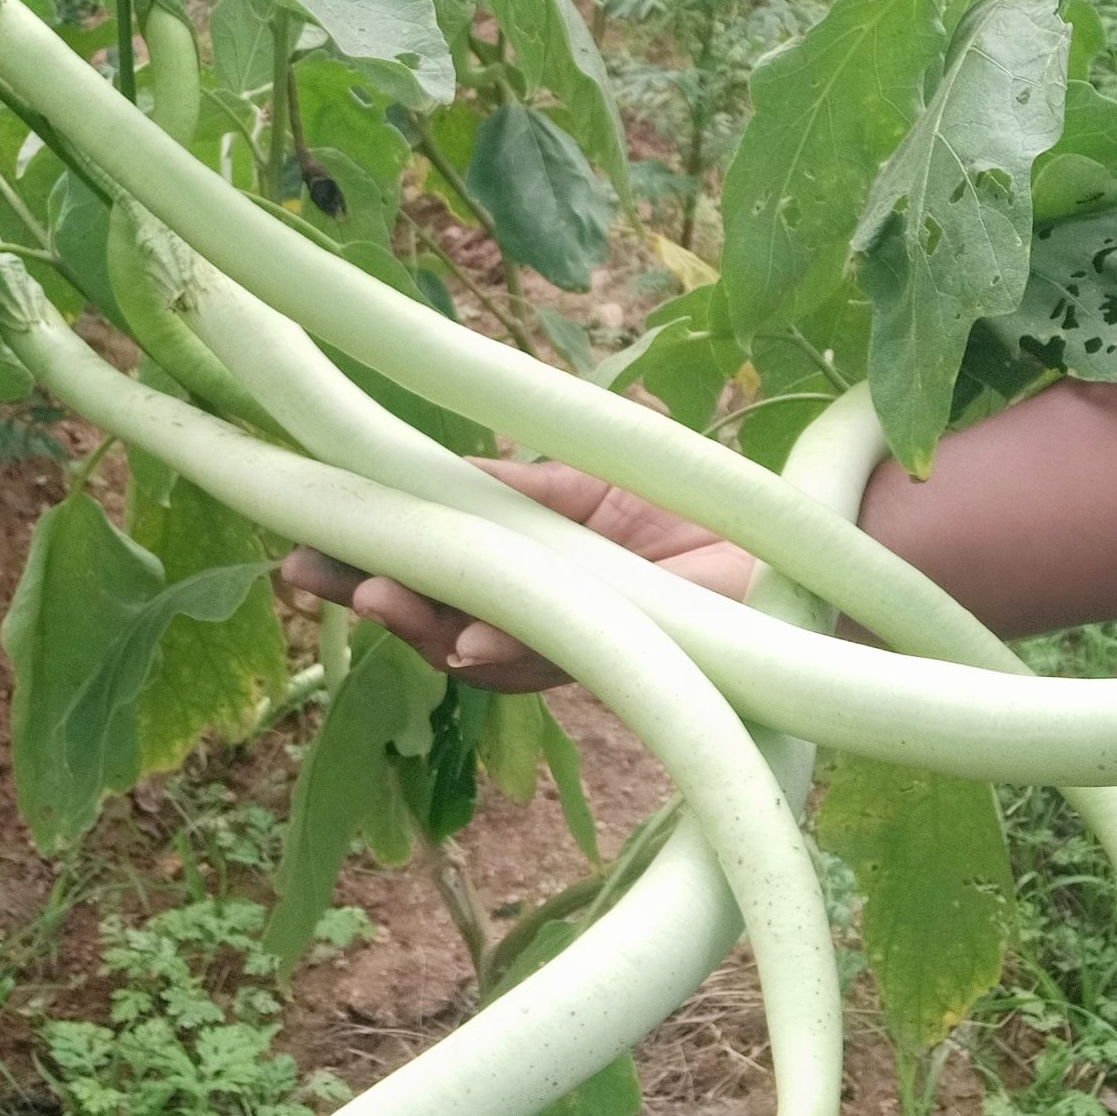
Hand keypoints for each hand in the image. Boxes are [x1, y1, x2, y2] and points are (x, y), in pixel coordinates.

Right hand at [277, 459, 752, 692]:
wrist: (810, 556)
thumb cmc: (714, 506)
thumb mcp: (604, 470)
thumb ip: (522, 474)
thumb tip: (430, 450)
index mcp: (535, 541)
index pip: (439, 537)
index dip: (372, 536)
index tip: (305, 531)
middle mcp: (546, 597)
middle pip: (440, 598)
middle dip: (371, 587)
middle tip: (306, 575)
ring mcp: (580, 635)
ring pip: (480, 638)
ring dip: (426, 622)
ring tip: (380, 598)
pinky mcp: (624, 665)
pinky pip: (553, 663)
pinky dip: (508, 653)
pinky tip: (471, 644)